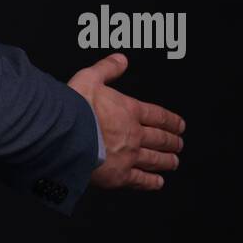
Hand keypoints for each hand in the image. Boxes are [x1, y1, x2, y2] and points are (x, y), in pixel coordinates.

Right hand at [68, 53, 185, 190]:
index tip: (180, 125)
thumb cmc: (73, 109)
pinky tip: (157, 183)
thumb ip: (106, 69)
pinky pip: (140, 180)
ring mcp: (128, 156)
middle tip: (179, 144)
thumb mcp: (88, 78)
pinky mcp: (119, 175)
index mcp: (129, 111)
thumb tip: (120, 59)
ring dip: (166, 161)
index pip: (158, 116)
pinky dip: (150, 182)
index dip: (171, 121)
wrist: (63, 136)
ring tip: (173, 162)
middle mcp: (134, 134)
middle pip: (160, 139)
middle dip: (172, 142)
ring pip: (154, 159)